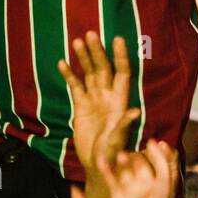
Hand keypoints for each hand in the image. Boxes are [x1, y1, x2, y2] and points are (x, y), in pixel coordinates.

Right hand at [58, 32, 139, 180]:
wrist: (98, 164)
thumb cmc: (112, 153)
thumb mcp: (118, 140)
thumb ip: (124, 125)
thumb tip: (135, 111)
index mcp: (120, 100)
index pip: (122, 73)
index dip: (120, 56)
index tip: (117, 39)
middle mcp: (108, 96)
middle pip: (103, 68)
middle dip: (97, 51)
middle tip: (90, 34)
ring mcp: (94, 99)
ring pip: (89, 73)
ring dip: (84, 58)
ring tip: (77, 41)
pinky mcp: (81, 106)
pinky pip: (75, 86)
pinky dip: (69, 75)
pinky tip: (62, 63)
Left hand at [71, 141, 177, 197]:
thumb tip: (73, 189)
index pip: (113, 181)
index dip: (106, 170)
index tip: (100, 159)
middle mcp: (135, 194)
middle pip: (130, 172)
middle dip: (125, 161)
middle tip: (120, 153)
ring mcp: (149, 189)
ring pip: (146, 168)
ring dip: (142, 156)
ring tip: (137, 144)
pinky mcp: (163, 185)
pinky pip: (162, 166)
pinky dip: (160, 154)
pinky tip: (152, 143)